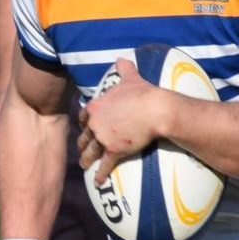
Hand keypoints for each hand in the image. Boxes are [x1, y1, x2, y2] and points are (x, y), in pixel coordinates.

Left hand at [79, 57, 164, 183]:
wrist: (156, 109)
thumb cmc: (144, 93)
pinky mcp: (113, 150)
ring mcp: (103, 138)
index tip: (85, 128)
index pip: (83, 116)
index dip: (84, 123)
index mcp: (96, 106)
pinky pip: (104, 165)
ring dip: (85, 160)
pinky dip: (100, 174)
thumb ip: (124, 69)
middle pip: (84, 136)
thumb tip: (122, 58)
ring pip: (89, 152)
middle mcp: (95, 122)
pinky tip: (98, 181)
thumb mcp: (131, 78)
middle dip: (82, 144)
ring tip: (84, 166)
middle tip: (82, 150)